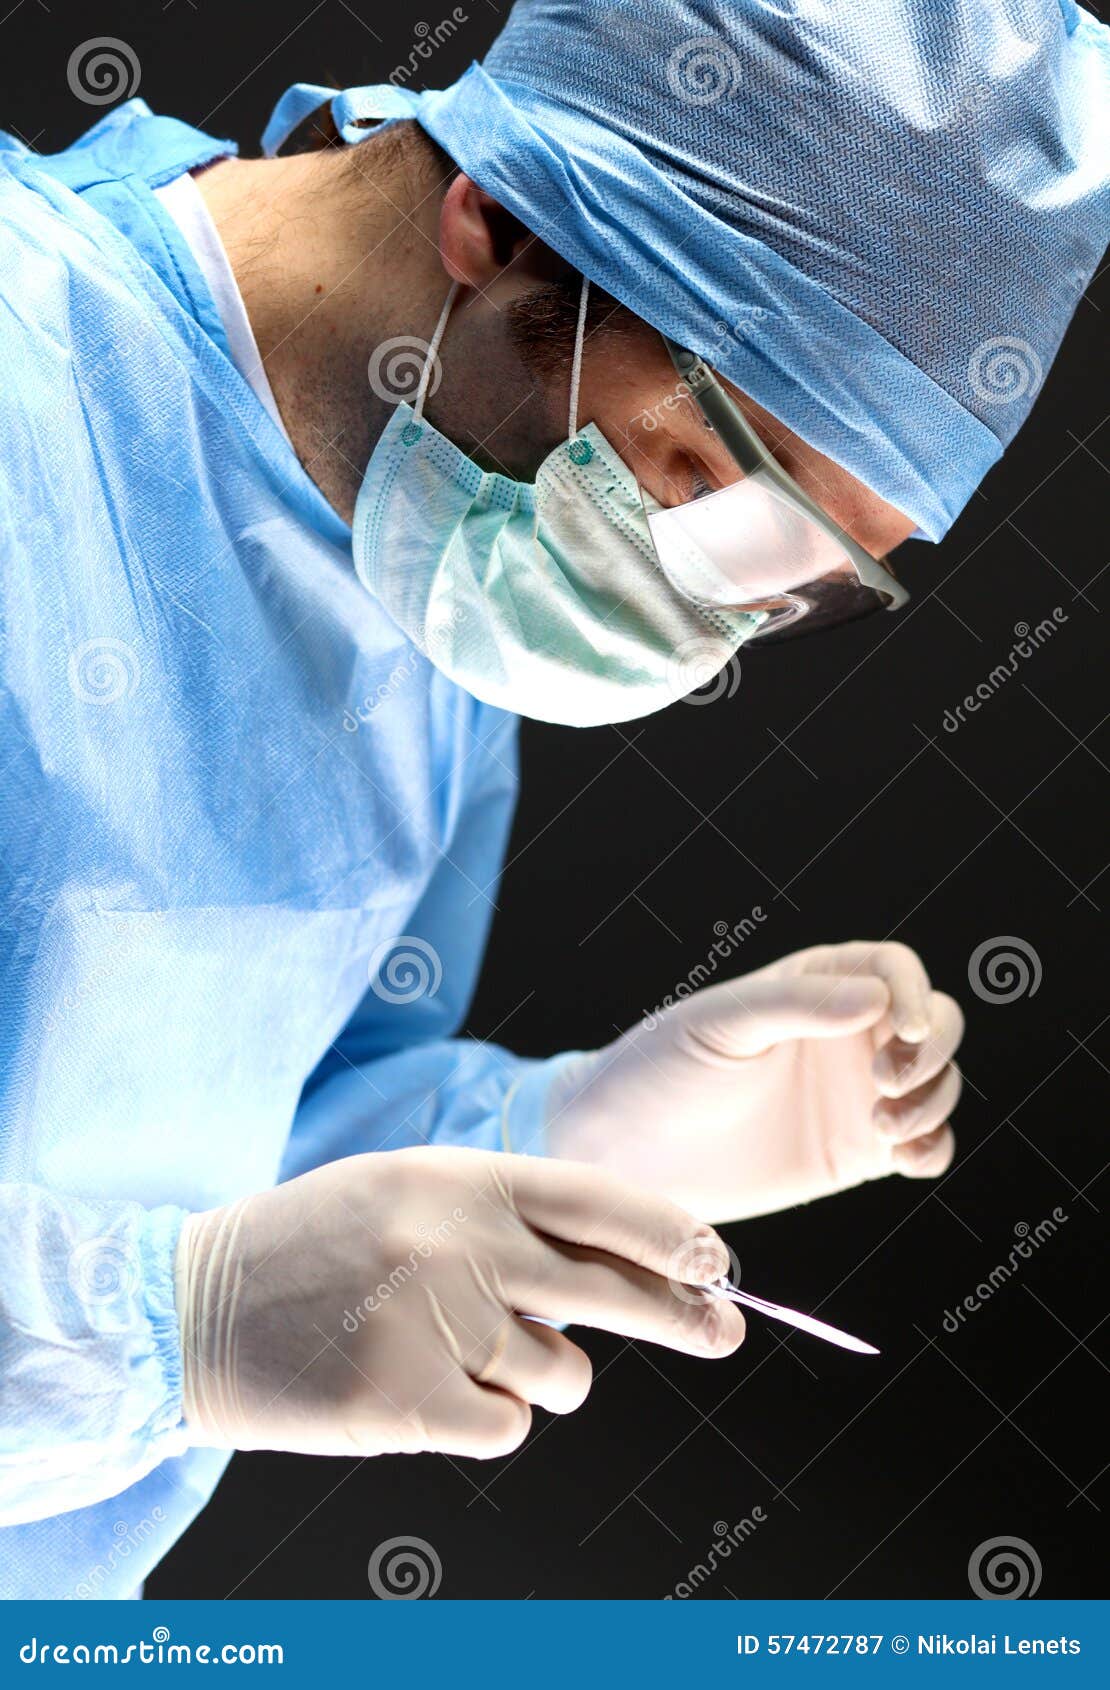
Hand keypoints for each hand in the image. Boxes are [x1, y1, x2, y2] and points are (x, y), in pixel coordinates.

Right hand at [175, 1146, 743, 1458]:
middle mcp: (457, 1242)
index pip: (601, 1201)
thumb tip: (640, 1272)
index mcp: (459, 1178)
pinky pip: (507, 1425)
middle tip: (724, 1331)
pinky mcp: (407, 1401)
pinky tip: (419, 1386)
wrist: (193, 1310)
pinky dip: (481, 1416)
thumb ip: (515, 1223)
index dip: (674, 1235)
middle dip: (682, 1316)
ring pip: (560, 1374)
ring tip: (451, 1348)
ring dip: (531, 1373)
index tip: (721, 1262)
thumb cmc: (321, 1248)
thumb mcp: (415, 1197)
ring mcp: (433, 1323)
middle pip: (611, 1291)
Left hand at [541, 941, 962, 1222]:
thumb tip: (877, 996)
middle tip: (886, 1082)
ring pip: (938, 1083)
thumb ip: (795, 1006)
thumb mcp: (720, 1024)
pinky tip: (901, 1158)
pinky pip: (924, 1144)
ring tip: (881, 1127)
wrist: (629, 1152)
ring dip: (933, 1101)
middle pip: (935, 1022)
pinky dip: (932, 1148)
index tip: (903, 1031)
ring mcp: (858, 1094)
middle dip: (933, 1049)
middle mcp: (847, 1035)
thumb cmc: (661, 1068)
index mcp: (815, 986)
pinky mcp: (858, 1152)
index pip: (893, 969)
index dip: (913, 993)